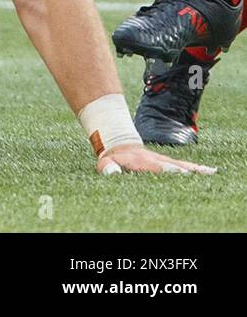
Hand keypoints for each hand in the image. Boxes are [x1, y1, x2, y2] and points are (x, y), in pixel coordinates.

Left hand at [96, 142, 215, 175]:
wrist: (120, 142)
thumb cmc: (113, 157)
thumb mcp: (106, 161)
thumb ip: (107, 167)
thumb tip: (111, 172)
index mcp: (141, 161)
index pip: (154, 166)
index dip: (165, 169)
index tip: (177, 171)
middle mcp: (156, 159)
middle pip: (172, 165)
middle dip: (183, 170)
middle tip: (197, 174)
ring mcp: (164, 159)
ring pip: (181, 164)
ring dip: (195, 169)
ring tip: (210, 172)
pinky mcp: (169, 161)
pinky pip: (184, 165)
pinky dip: (196, 168)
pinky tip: (210, 171)